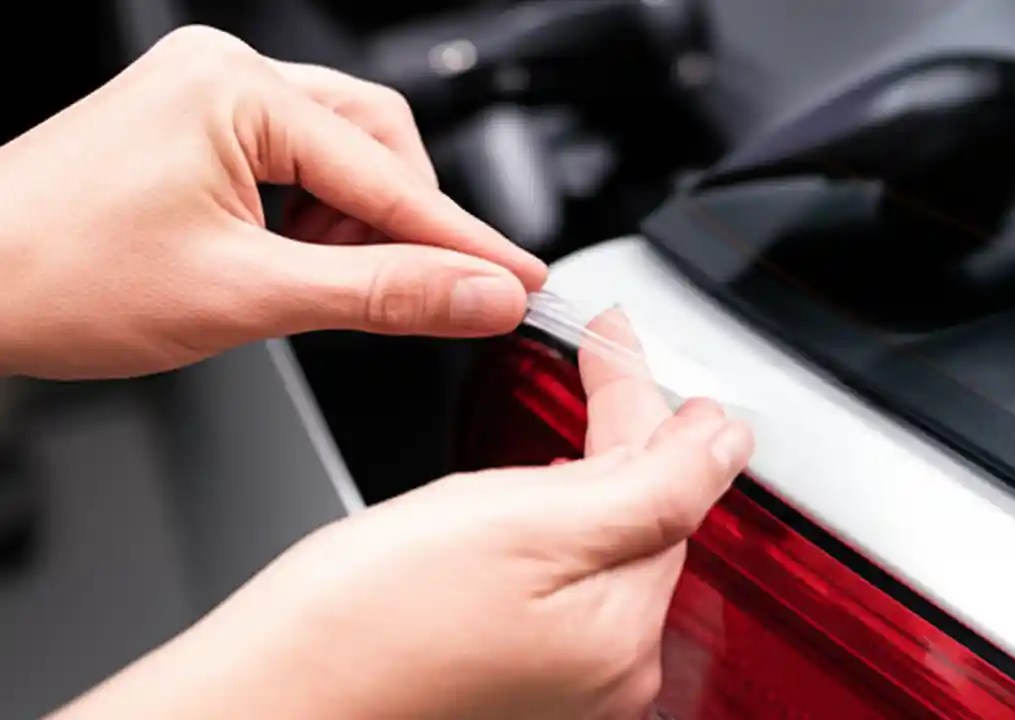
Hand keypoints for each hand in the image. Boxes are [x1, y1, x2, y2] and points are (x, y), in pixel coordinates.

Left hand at [0, 25, 544, 379]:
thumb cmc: (62, 276)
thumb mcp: (249, 295)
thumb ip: (383, 294)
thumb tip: (478, 295)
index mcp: (237, 90)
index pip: (389, 178)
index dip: (463, 242)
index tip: (521, 282)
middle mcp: (223, 73)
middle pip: (376, 146)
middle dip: (400, 225)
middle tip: (415, 293)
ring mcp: (206, 95)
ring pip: (339, 155)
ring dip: (354, 224)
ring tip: (318, 282)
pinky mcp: (195, 125)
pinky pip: (294, 161)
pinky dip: (313, 217)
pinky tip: (291, 260)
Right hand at [51, 312, 753, 718]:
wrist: (259, 702)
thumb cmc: (360, 626)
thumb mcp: (525, 523)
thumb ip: (648, 483)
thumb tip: (727, 440)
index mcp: (622, 632)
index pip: (667, 480)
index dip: (643, 393)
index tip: (615, 336)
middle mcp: (608, 672)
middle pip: (644, 512)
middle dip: (629, 427)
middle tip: (603, 352)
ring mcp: (561, 681)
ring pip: (606, 542)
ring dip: (599, 468)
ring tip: (587, 405)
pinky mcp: (514, 677)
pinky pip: (565, 580)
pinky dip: (560, 520)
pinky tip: (540, 495)